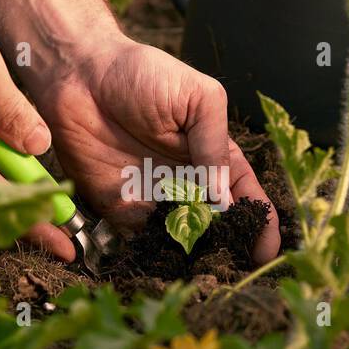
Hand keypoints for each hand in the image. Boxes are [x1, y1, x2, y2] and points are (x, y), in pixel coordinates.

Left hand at [29, 38, 281, 264]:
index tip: (267, 250)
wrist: (81, 75)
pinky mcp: (120, 208)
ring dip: (195, 257)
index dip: (260, 222)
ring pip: (183, 240)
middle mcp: (187, 182)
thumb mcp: (198, 98)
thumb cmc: (144, 75)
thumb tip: (226, 198)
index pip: (244, 194)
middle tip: (238, 268)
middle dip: (230, 249)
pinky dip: (155, 253)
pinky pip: (142, 239)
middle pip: (218, 226)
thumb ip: (214, 145)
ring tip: (208, 273)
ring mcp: (155, 197)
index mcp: (213, 155)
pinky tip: (168, 262)